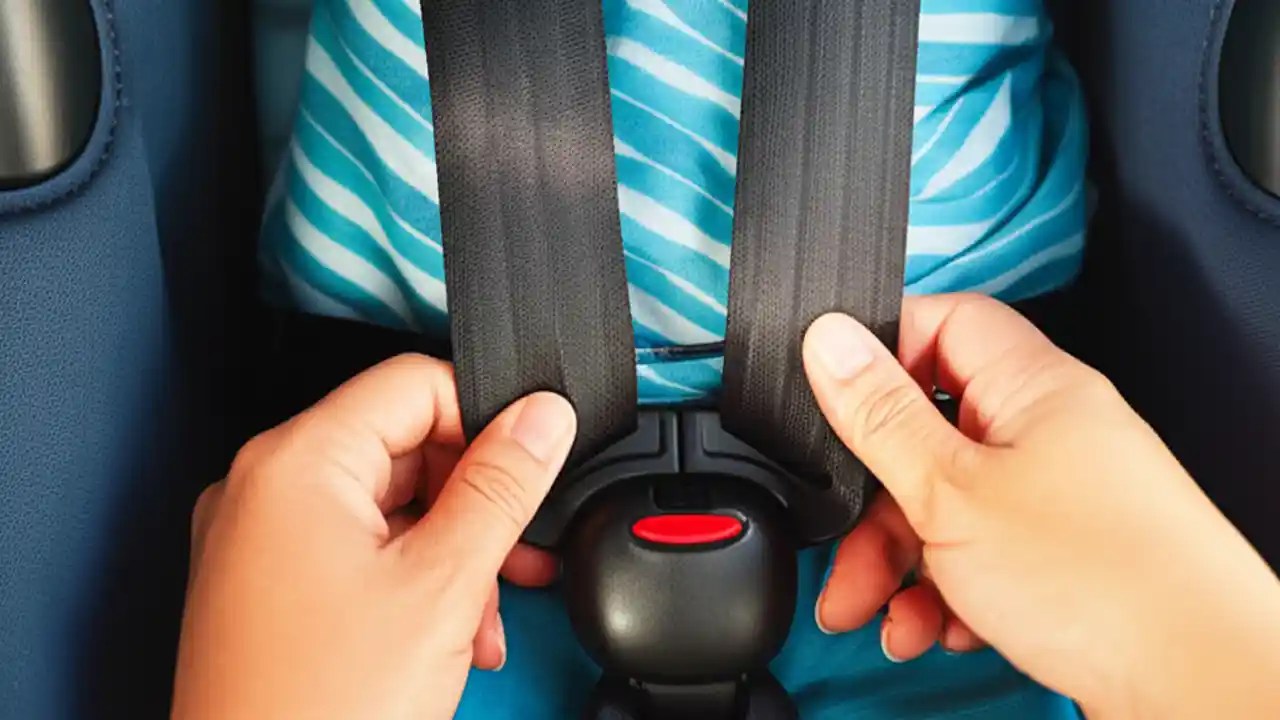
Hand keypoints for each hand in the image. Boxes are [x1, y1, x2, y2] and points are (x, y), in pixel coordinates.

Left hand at [172, 355, 576, 719]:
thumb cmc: (320, 711)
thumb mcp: (442, 584)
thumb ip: (501, 487)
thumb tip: (540, 419)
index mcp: (293, 465)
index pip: (411, 386)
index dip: (485, 416)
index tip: (534, 453)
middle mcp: (262, 491)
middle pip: (401, 447)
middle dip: (474, 501)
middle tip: (517, 550)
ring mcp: (258, 544)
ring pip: (387, 506)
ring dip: (453, 551)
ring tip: (485, 613)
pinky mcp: (266, 591)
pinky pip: (356, 552)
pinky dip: (412, 579)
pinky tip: (449, 631)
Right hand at [804, 295, 1279, 718]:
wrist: (1198, 685)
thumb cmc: (1102, 583)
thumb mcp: (951, 491)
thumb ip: (880, 415)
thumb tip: (829, 339)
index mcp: (1032, 387)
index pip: (945, 322)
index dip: (883, 352)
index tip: (833, 396)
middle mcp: (1049, 433)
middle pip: (930, 432)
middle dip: (876, 501)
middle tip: (847, 546)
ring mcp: (1058, 497)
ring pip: (948, 506)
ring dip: (900, 562)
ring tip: (877, 611)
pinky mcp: (1061, 557)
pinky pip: (981, 555)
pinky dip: (945, 593)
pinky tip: (936, 628)